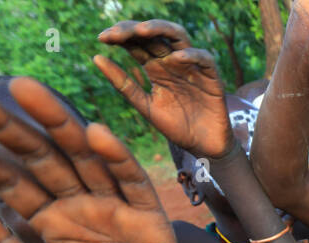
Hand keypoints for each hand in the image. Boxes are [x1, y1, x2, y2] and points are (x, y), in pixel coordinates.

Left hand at [0, 78, 192, 242]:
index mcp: (48, 218)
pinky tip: (95, 133)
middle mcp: (77, 202)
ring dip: (58, 123)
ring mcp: (112, 203)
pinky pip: (132, 180)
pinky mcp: (148, 213)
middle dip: (5, 127)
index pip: (9, 183)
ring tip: (25, 89)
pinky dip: (117, 157)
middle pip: (40, 157)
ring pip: (83, 156)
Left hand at [94, 20, 231, 158]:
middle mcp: (173, 62)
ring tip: (142, 31)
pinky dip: (192, 55)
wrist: (203, 147)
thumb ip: (123, 84)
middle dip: (134, 29)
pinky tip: (175, 58)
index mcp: (155, 67)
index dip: (120, 36)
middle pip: (154, 34)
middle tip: (117, 33)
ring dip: (161, 29)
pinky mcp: (212, 78)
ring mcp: (192, 67)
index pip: (136, 43)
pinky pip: (205, 59)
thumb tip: (96, 57)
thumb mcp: (145, 106)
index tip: (102, 39)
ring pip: (179, 35)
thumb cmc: (177, 127)